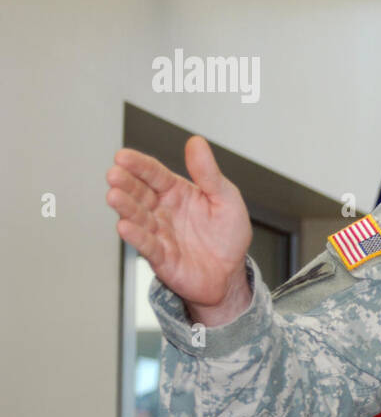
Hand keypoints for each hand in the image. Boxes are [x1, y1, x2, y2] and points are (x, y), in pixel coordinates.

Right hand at [106, 135, 252, 320]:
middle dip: (126, 183)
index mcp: (178, 192)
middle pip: (140, 193)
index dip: (139, 165)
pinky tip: (125, 226)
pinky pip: (146, 245)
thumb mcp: (226, 198)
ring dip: (126, 207)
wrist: (230, 273)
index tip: (123, 156)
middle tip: (114, 174)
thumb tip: (196, 143)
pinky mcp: (160, 256)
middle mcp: (163, 210)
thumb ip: (209, 173)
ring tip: (114, 196)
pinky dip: (136, 236)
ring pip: (138, 217)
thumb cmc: (227, 235)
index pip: (154, 174)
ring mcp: (159, 233)